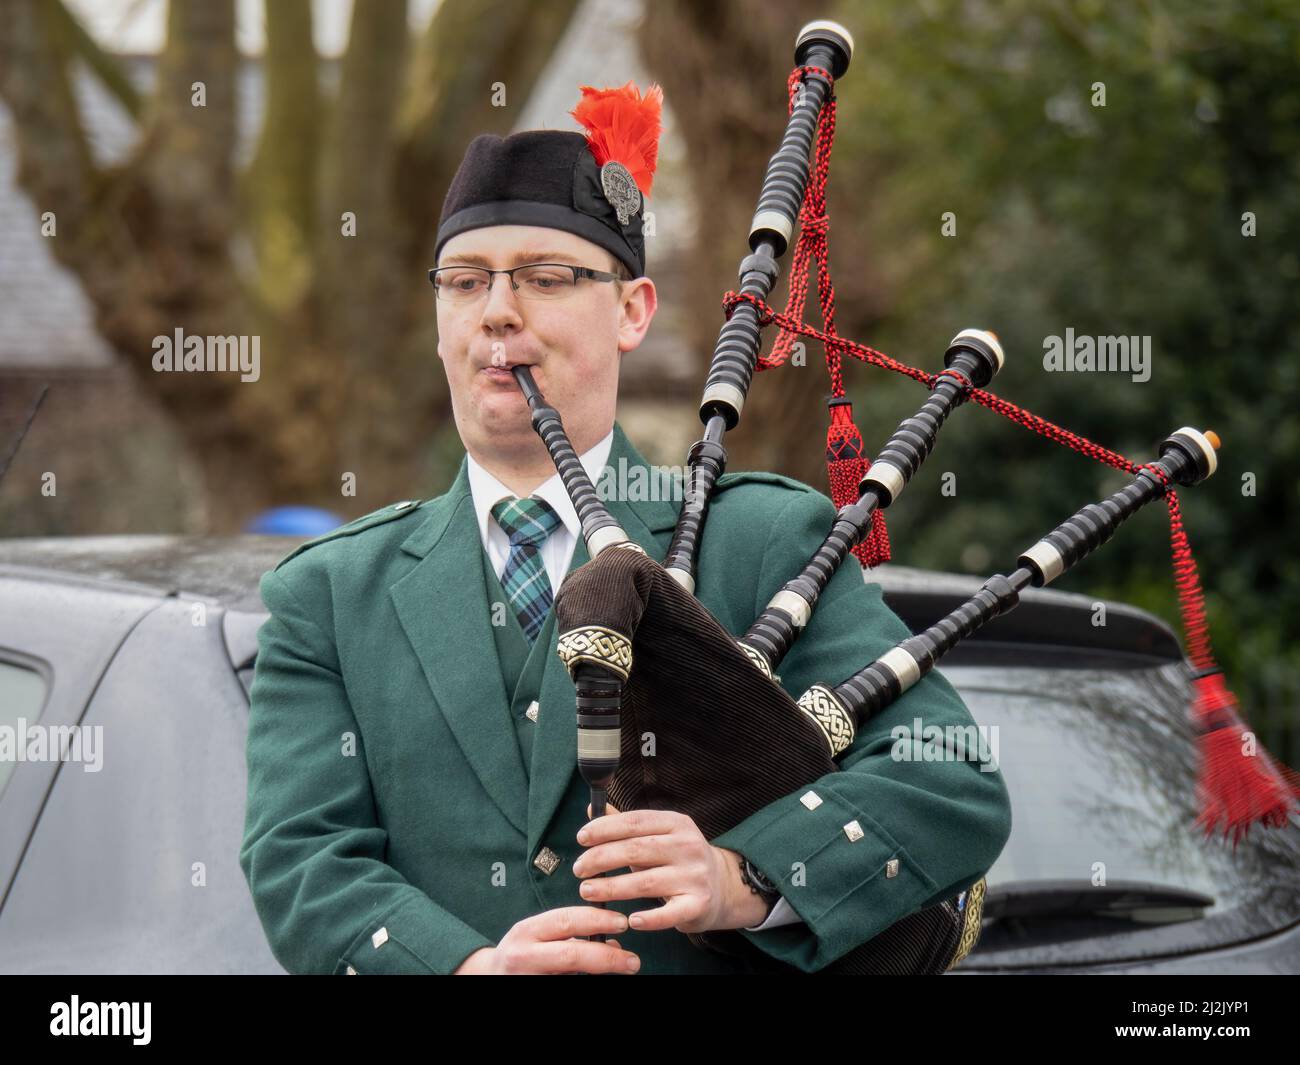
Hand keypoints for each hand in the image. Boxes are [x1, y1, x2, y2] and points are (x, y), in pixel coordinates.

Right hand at [453, 906, 640, 973]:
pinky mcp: (531, 994)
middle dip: (606, 958)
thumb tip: (613, 943)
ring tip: (621, 972)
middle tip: (632, 961)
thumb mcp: (538, 938)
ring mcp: (526, 979)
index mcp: (526, 932)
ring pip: (569, 978)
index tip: (622, 923)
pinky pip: (563, 988)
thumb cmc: (520, 956)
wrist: (486, 979)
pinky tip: (596, 982)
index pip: (566, 920)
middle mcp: (523, 956)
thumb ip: (570, 936)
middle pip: (571, 955)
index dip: (597, 920)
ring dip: (598, 976)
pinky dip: (584, 984)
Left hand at [575, 802, 770, 932]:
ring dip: (612, 887)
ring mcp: (695, 875)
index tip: (581, 838)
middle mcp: (687, 846)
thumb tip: (593, 808)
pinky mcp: (699, 904)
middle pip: (636, 850)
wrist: (723, 886)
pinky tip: (630, 921)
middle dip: (601, 858)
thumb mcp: (658, 836)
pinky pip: (670, 913)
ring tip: (587, 891)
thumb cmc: (678, 859)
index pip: (635, 821)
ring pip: (646, 882)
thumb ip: (625, 825)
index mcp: (676, 823)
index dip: (605, 828)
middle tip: (578, 869)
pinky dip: (650, 918)